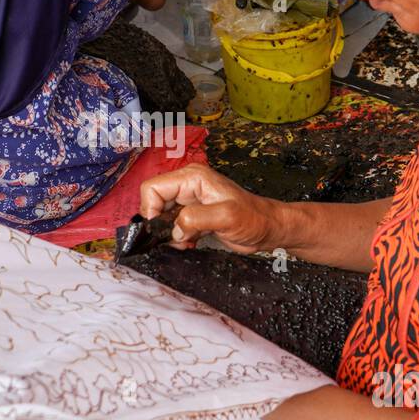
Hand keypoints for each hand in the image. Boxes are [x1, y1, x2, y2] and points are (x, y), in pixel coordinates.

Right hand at [138, 163, 284, 253]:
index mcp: (192, 177)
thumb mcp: (226, 216)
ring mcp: (189, 200)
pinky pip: (172, 225)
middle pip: (154, 202)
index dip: (151, 210)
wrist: (268, 229)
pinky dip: (177, 237)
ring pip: (161, 216)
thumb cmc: (254, 218)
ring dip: (169, 233)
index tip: (161, 229)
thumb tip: (175, 229)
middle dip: (160, 224)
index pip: (152, 188)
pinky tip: (190, 242)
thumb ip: (196, 219)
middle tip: (177, 239)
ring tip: (186, 241)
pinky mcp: (193, 214)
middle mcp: (187, 185)